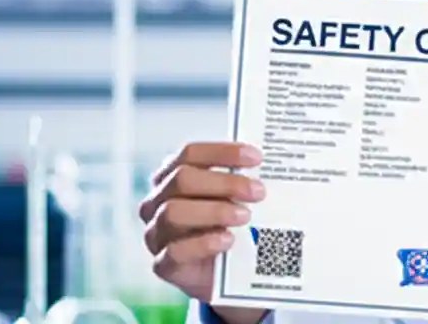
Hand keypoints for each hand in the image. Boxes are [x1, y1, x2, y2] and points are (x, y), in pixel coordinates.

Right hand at [139, 141, 266, 323]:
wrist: (221, 275)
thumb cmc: (227, 224)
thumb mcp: (234, 199)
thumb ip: (241, 183)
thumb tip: (271, 167)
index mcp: (171, 176)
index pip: (190, 154)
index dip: (222, 152)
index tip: (256, 157)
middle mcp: (157, 202)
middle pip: (182, 180)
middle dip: (224, 182)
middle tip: (258, 191)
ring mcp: (156, 233)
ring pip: (173, 213)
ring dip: (214, 211)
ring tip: (245, 215)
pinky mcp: (163, 265)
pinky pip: (175, 251)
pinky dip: (203, 243)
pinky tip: (228, 239)